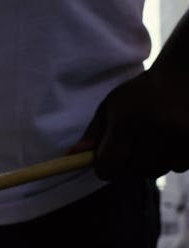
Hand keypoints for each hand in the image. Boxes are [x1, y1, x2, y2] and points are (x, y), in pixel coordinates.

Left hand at [69, 69, 188, 181]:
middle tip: (133, 141)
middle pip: (130, 172)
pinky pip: (177, 167)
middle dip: (126, 163)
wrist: (186, 73)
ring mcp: (180, 137)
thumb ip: (93, 134)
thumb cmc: (142, 91)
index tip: (105, 159)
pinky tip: (173, 136)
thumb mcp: (111, 106)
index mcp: (128, 120)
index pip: (108, 167)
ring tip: (154, 136)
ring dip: (150, 162)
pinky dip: (172, 158)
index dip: (103, 167)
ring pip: (154, 171)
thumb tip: (71, 156)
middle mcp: (155, 130)